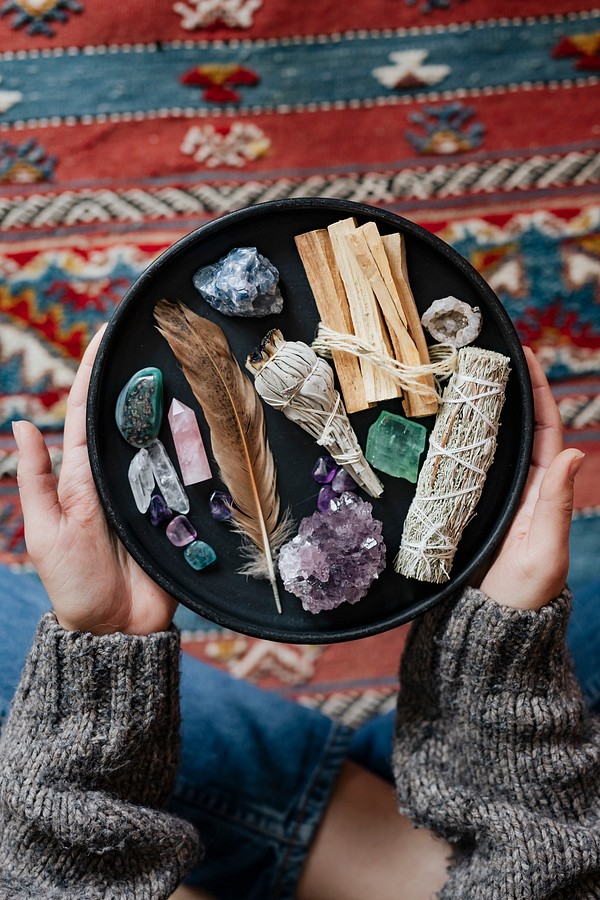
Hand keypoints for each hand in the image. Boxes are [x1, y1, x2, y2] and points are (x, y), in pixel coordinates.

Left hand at [13, 326, 177, 635]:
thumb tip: (20, 424)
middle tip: (160, 339)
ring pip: (162, 439)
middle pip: (128, 418)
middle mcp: (116, 476)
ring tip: (189, 368)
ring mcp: (150, 491)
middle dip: (139, 379)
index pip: (84, 414)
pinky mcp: (177, 510)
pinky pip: (189, 474)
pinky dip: (198, 448)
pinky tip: (212, 423)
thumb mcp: (46, 531)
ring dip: (173, 407)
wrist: (117, 628)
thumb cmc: (74, 582)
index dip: (90, 374)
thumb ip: (36, 480)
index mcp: (81, 475)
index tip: (104, 336)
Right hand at [480, 347, 583, 610]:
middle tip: (488, 356)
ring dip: (484, 412)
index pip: (547, 431)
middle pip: (519, 430)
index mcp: (547, 491)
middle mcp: (524, 488)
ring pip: (492, 445)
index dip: (539, 393)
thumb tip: (578, 451)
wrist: (489, 624)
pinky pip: (468, 466)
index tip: (526, 356)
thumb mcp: (544, 548)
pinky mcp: (471, 508)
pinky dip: (460, 441)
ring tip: (465, 378)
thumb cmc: (524, 592)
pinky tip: (444, 423)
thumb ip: (557, 502)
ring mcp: (497, 497)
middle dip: (510, 392)